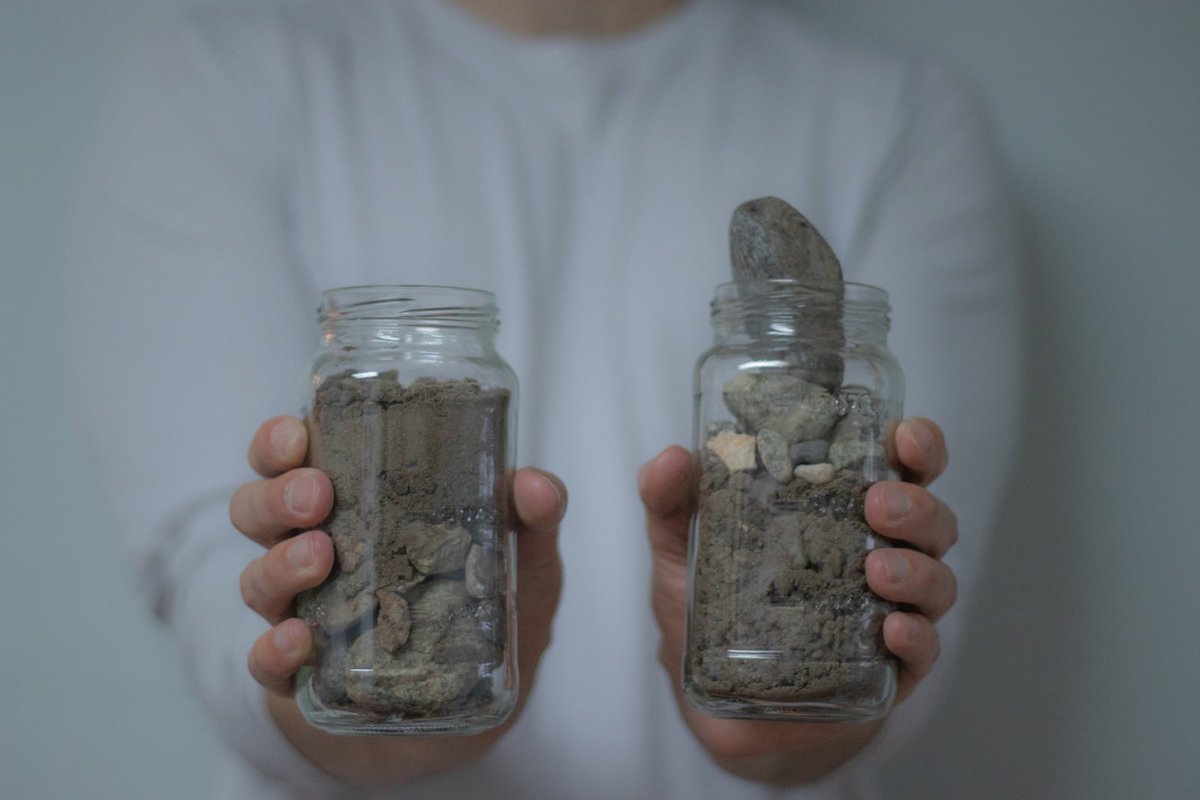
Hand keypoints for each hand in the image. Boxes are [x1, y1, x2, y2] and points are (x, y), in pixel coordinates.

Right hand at [229, 416, 565, 784]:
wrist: (465, 721)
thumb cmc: (482, 618)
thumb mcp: (520, 567)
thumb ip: (531, 523)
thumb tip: (537, 486)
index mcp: (352, 508)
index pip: (291, 460)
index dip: (278, 442)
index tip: (297, 433)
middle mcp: (313, 554)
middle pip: (258, 511)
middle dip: (278, 496)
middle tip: (319, 496)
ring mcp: (303, 617)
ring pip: (257, 580)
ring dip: (280, 564)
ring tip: (321, 557)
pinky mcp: (303, 680)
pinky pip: (266, 663)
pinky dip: (274, 649)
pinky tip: (297, 639)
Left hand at [640, 417, 955, 785]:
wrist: (715, 705)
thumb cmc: (710, 611)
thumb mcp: (680, 549)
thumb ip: (670, 501)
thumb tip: (670, 458)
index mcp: (842, 511)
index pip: (899, 467)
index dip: (917, 445)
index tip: (902, 436)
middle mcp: (879, 555)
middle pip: (931, 518)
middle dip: (917, 505)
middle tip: (878, 505)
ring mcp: (890, 613)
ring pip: (937, 581)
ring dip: (917, 569)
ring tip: (877, 571)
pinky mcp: (888, 672)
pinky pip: (924, 652)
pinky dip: (916, 637)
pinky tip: (892, 630)